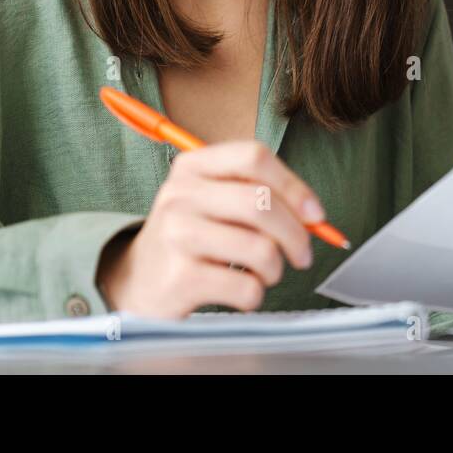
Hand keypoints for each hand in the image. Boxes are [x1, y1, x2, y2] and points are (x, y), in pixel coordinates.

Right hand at [95, 140, 322, 317]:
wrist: (136, 280)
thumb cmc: (189, 238)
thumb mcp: (210, 201)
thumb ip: (257, 195)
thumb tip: (313, 215)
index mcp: (192, 166)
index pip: (254, 157)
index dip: (294, 185)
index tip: (316, 214)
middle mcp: (180, 194)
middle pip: (262, 203)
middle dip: (296, 235)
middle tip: (302, 255)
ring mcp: (177, 235)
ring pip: (260, 249)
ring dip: (274, 269)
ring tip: (263, 274)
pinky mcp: (180, 277)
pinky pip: (246, 287)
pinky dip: (255, 296)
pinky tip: (239, 292)